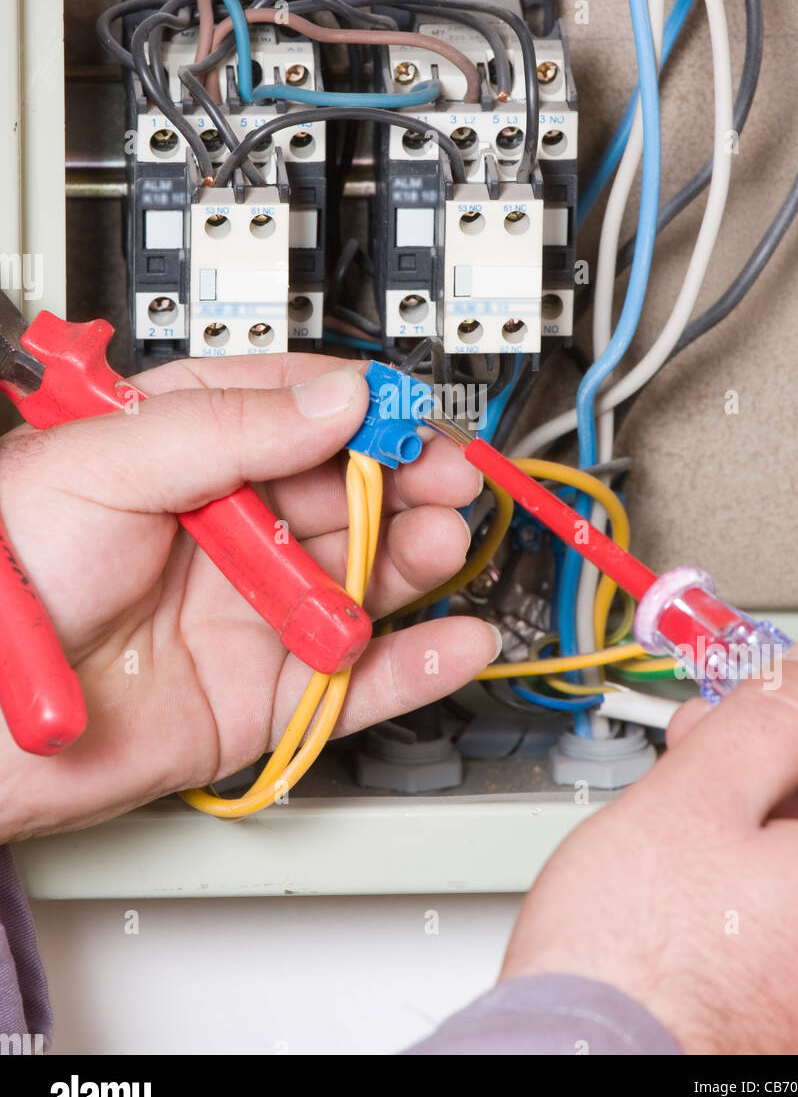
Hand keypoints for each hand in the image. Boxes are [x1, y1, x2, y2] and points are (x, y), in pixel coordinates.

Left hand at [0, 353, 497, 842]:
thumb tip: (333, 402)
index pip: (295, 414)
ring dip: (413, 560)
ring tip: (440, 545)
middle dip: (404, 483)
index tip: (407, 416)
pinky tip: (453, 642)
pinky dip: (410, 667)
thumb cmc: (6, 573)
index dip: (361, 412)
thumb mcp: (105, 462)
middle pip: (345, 494)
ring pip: (360, 580)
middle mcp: (228, 528)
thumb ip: (227, 428)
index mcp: (186, 454)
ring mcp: (250, 611)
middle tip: (446, 479)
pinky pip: (354, 681)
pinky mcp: (263, 694)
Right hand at [501, 626, 797, 1053]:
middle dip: (794, 745)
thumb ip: (777, 720)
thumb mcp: (698, 796)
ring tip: (691, 769)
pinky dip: (753, 857)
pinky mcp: (794, 1000)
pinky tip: (696, 836)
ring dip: (762, 795)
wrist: (577, 1063)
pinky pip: (794, 903)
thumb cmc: (631, 959)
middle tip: (731, 715)